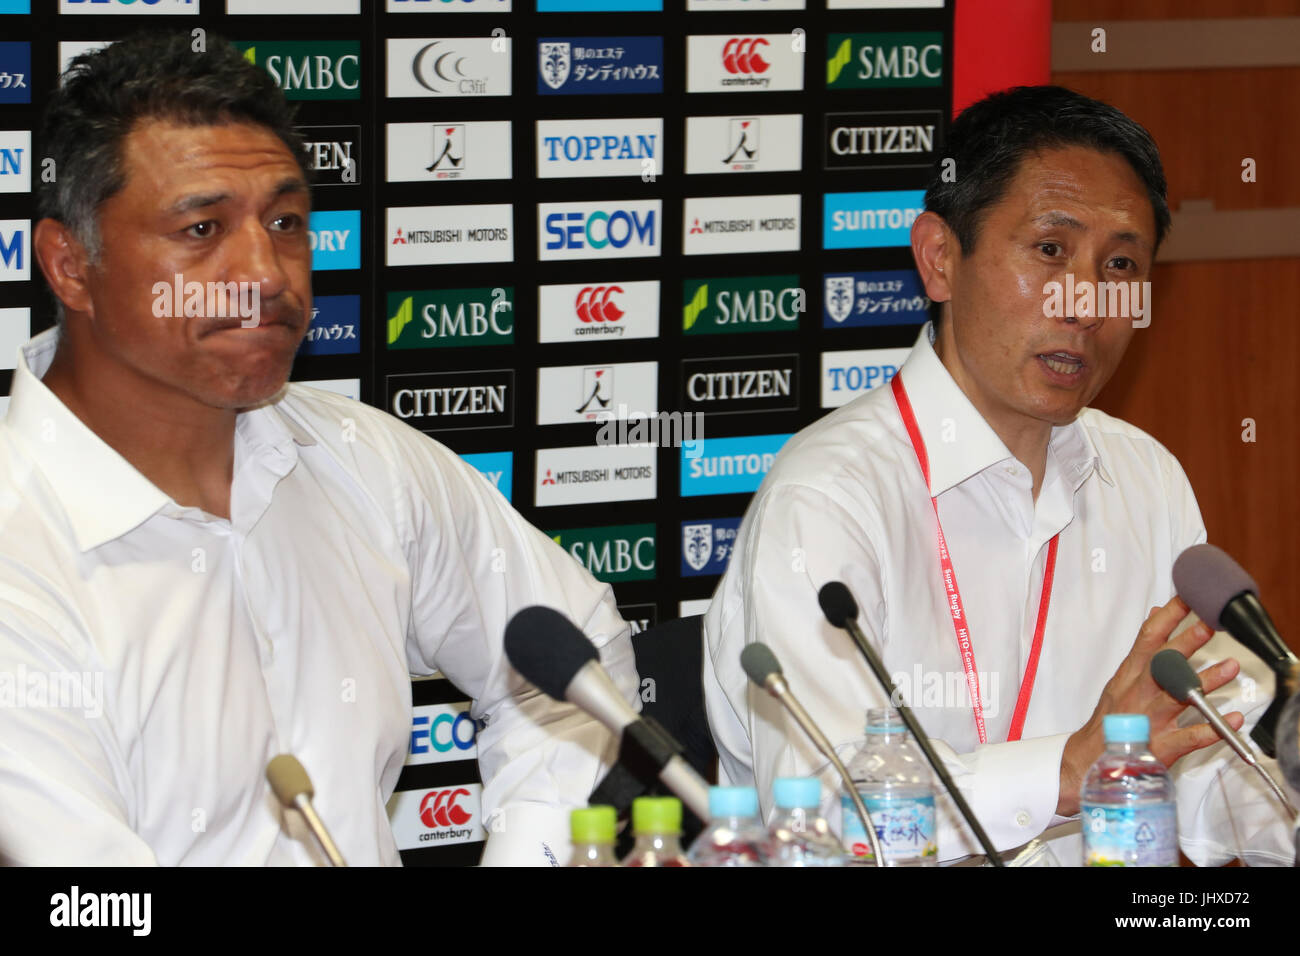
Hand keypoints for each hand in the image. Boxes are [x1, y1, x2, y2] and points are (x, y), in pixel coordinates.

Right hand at [1055, 597, 1243, 815]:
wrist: (1091, 761)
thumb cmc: (1112, 719)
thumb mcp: (1122, 679)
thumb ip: (1144, 649)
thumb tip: (1157, 614)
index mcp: (1129, 675)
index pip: (1148, 640)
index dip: (1169, 618)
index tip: (1188, 598)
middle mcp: (1138, 694)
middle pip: (1162, 664)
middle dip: (1186, 643)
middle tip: (1209, 625)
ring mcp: (1149, 719)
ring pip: (1177, 696)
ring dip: (1205, 681)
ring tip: (1229, 667)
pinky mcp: (1160, 746)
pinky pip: (1189, 737)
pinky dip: (1212, 729)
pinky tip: (1231, 720)